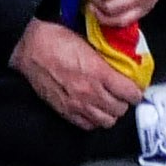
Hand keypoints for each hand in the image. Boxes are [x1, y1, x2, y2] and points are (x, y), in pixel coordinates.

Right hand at [13, 14, 144, 130]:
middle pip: (120, 109)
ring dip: (110, 113)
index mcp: (99, 72)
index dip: (136, 92)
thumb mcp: (87, 42)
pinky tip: (93, 110)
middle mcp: (91, 92)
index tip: (135, 89)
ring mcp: (78, 105)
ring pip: (107, 121)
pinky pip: (88, 125)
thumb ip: (105, 58)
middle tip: (121, 95)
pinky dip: (94, 120)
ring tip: (108, 104)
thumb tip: (120, 65)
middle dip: (124, 102)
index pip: (130, 93)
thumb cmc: (56, 40)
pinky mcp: (65, 111)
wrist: (29, 48)